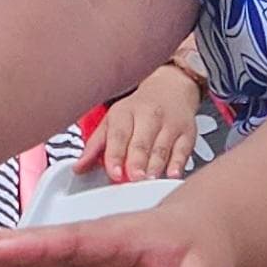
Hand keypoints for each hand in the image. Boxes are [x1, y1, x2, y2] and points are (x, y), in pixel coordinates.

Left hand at [83, 65, 202, 183]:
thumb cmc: (139, 109)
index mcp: (125, 113)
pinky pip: (183, 151)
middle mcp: (148, 117)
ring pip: (162, 148)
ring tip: (149, 179)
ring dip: (155, 166)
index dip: (116, 154)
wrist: (171, 87)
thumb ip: (96, 146)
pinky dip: (178, 163)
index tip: (114, 172)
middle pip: (141, 142)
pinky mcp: (187, 134)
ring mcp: (169, 125)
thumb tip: (79, 168)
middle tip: (133, 178)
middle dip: (137, 161)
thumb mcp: (113, 120)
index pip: (119, 135)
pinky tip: (172, 173)